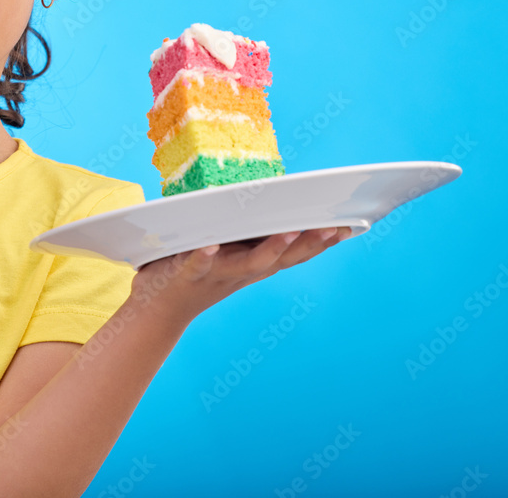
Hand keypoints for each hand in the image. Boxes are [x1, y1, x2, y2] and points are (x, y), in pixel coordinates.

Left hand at [131, 227, 353, 323]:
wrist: (157, 309)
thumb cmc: (195, 271)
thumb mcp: (228, 252)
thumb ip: (249, 234)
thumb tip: (271, 200)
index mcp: (253, 264)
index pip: (294, 253)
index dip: (322, 242)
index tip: (350, 225)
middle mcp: (241, 272)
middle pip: (282, 259)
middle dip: (309, 243)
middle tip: (334, 226)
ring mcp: (216, 274)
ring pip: (248, 264)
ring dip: (269, 249)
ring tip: (287, 232)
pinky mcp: (186, 274)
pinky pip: (196, 264)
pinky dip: (204, 255)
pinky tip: (210, 245)